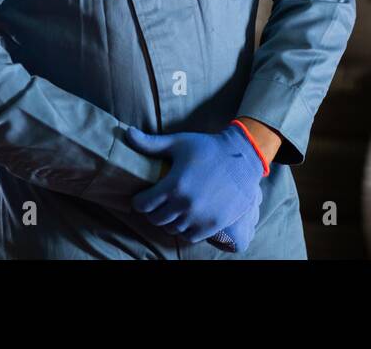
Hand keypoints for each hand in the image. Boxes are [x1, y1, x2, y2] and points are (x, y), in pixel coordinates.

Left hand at [125, 124, 264, 242]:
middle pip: (155, 219)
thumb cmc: (208, 148)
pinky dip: (184, 229)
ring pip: (171, 229)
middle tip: (155, 204)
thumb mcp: (178, 142)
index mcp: (174, 185)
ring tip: (171, 210)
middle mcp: (185, 204)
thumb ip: (150, 143)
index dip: (138, 201)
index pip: (143, 205)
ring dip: (168, 221)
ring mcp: (200, 217)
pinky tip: (185, 218)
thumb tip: (127, 134)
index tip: (141, 197)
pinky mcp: (213, 224)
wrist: (243, 159)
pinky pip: (189, 236)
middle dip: (151, 211)